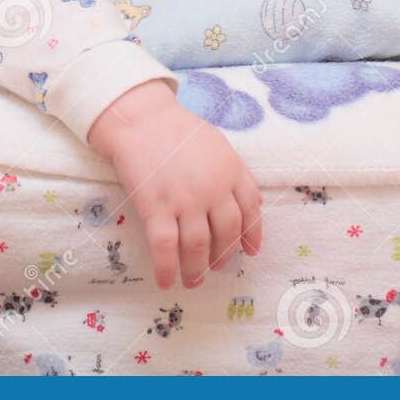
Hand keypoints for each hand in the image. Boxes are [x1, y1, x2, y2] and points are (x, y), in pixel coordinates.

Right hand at [88, 79, 261, 289]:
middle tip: (217, 268)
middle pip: (227, 233)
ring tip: (194, 280)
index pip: (251, 210)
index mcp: (231, 171)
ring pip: (199, 246)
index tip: (250, 252)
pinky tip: (166, 281)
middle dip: (224, 256)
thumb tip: (259, 202)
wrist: (140, 119)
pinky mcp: (156, 207)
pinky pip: (165, 248)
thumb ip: (239, 173)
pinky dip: (167, 269)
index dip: (252, 234)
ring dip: (198, 269)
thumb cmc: (178, 129)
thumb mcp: (219, 145)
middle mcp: (212, 189)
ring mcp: (185, 200)